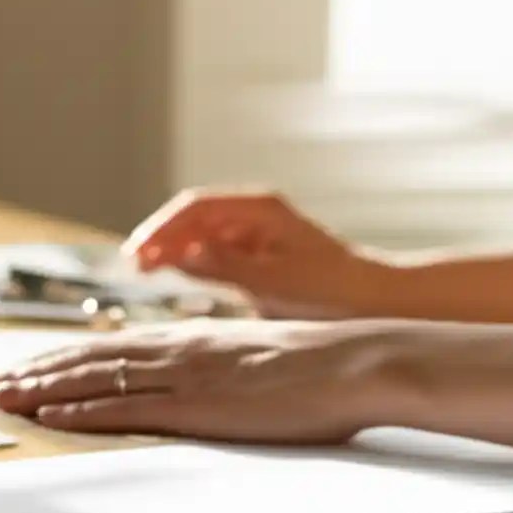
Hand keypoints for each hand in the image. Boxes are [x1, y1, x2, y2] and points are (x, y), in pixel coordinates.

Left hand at [0, 319, 409, 442]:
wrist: (352, 362)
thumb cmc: (318, 364)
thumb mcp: (260, 356)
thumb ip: (222, 364)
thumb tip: (206, 379)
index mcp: (195, 337)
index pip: (114, 346)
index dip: (67, 356)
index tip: (33, 365)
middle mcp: (179, 349)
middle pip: (93, 357)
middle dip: (39, 370)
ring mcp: (185, 376)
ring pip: (96, 379)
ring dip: (44, 388)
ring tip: (4, 397)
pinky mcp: (196, 405)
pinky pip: (125, 408)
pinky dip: (81, 410)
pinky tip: (50, 415)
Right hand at [122, 189, 388, 317]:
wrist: (379, 304)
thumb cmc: (335, 292)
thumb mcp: (274, 283)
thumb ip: (225, 266)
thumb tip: (180, 253)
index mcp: (262, 209)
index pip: (195, 208)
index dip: (160, 229)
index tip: (138, 253)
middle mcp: (259, 216)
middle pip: (194, 217)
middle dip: (162, 238)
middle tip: (133, 266)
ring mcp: (261, 235)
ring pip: (203, 234)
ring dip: (175, 249)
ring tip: (147, 272)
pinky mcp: (264, 258)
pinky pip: (218, 252)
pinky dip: (194, 262)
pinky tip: (180, 278)